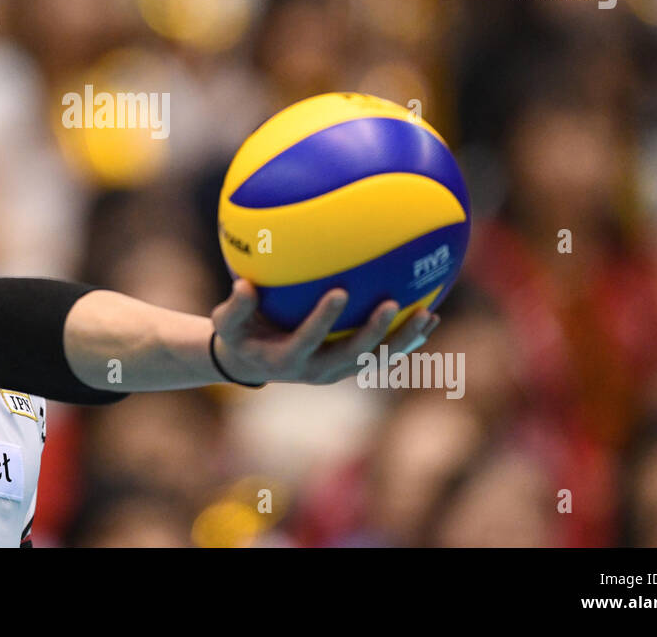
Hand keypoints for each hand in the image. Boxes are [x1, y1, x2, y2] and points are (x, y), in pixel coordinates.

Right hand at [209, 278, 439, 385]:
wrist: (253, 362)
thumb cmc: (239, 335)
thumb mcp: (226, 323)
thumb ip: (235, 307)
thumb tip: (243, 284)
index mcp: (287, 359)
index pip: (308, 339)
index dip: (324, 319)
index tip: (338, 291)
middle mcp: (317, 371)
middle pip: (352, 355)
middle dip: (373, 332)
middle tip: (390, 303)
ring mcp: (337, 371)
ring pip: (376, 359)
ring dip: (402, 339)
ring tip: (428, 314)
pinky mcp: (350, 366)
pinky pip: (383, 354)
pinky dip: (406, 339)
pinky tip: (431, 316)